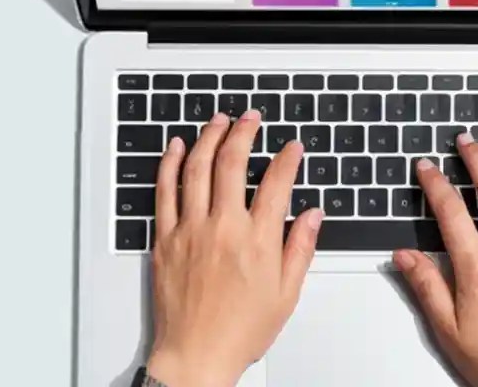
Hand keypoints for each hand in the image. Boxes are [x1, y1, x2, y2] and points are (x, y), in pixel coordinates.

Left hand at [146, 110, 321, 386]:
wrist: (195, 357)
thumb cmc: (239, 331)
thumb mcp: (286, 294)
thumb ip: (300, 249)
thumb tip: (312, 216)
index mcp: (257, 240)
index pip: (276, 183)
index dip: (287, 158)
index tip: (291, 148)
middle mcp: (223, 227)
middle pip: (233, 163)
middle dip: (245, 132)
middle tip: (251, 119)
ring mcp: (190, 230)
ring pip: (198, 168)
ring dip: (209, 137)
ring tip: (218, 121)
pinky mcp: (165, 239)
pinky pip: (165, 192)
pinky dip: (171, 165)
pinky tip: (178, 148)